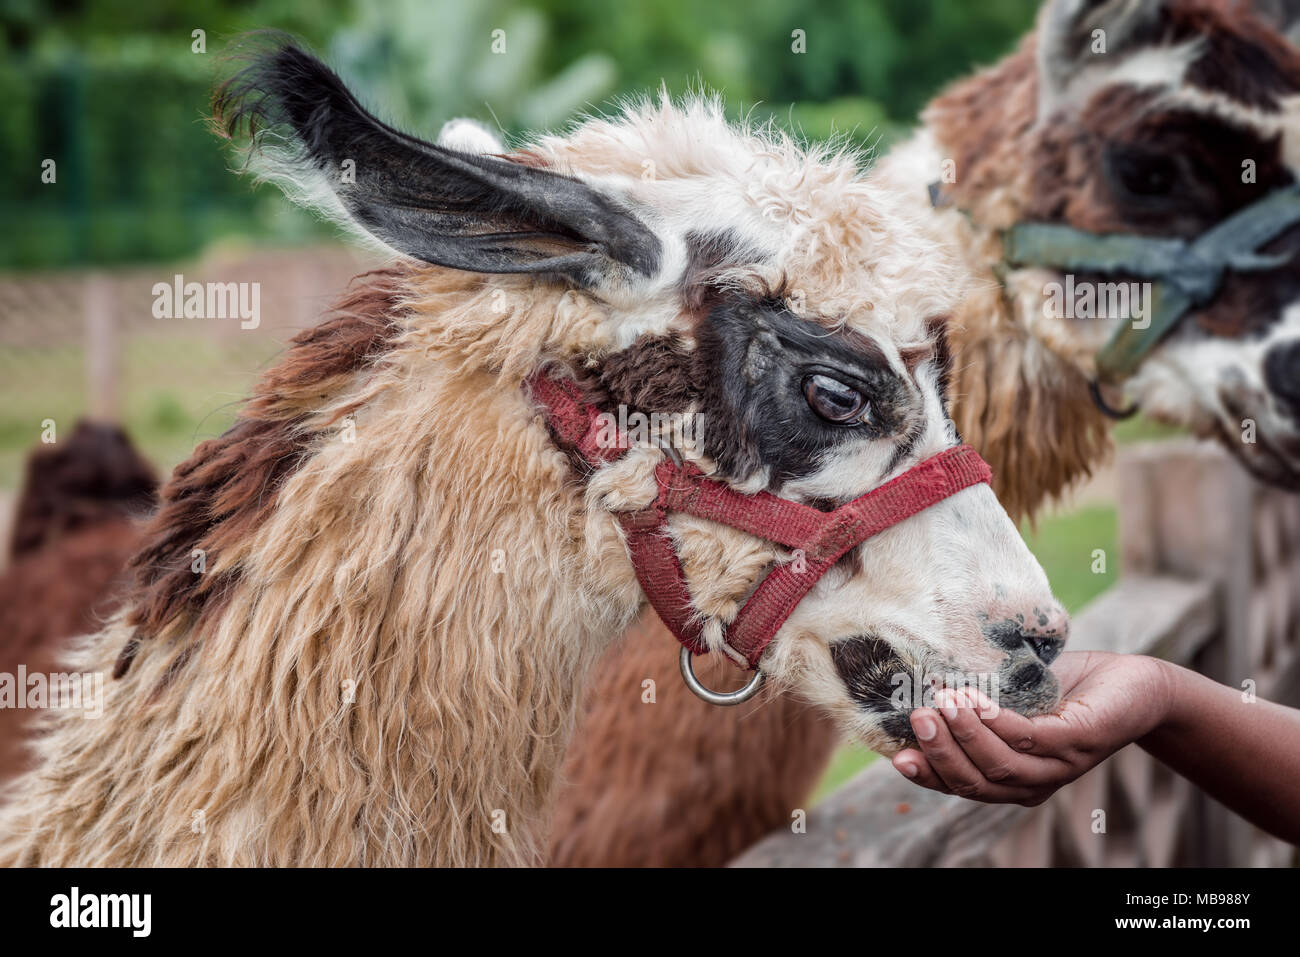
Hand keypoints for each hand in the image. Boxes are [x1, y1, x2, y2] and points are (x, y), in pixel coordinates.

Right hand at [891, 651, 1171, 805]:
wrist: (1137, 685)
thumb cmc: (1069, 689)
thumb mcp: (1014, 696)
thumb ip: (979, 700)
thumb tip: (922, 680)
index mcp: (1013, 776)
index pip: (963, 785)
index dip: (928, 776)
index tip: (897, 756)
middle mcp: (1035, 781)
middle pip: (978, 783)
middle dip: (941, 754)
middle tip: (917, 717)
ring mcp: (1060, 766)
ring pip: (1002, 766)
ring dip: (966, 736)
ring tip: (942, 702)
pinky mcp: (1081, 741)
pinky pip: (1031, 739)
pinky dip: (997, 721)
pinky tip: (975, 699)